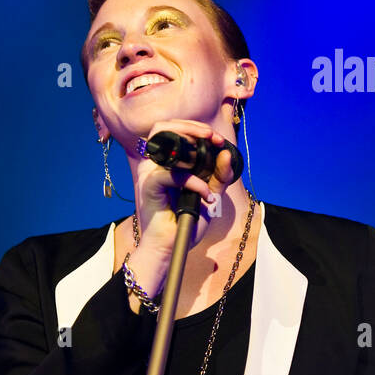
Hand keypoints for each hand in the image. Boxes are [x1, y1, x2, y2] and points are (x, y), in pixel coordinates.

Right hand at [130, 119, 239, 258]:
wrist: (170, 248)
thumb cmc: (185, 222)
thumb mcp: (210, 195)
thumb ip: (219, 176)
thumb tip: (226, 153)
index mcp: (164, 162)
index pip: (173, 129)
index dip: (196, 127)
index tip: (218, 139)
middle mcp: (153, 164)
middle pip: (163, 126)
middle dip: (192, 127)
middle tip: (213, 138)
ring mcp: (148, 173)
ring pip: (164, 141)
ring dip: (192, 145)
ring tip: (212, 158)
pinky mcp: (149, 186)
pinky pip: (174, 175)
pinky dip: (195, 183)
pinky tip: (205, 196)